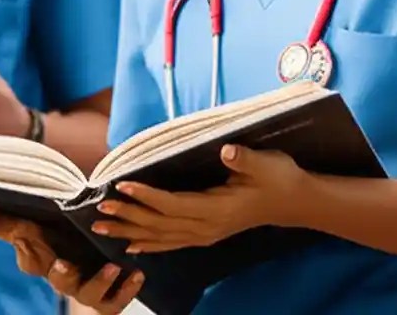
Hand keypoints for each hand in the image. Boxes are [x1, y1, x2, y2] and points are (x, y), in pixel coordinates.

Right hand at [0, 208, 143, 313]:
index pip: (30, 260)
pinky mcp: (109, 300)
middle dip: (63, 275)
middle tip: (66, 264)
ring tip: (113, 266)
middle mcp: (64, 278)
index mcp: (44, 262)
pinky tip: (137, 274)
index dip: (28, 250)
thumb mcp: (33, 230)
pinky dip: (128, 290)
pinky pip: (117, 302)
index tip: (27, 237)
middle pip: (60, 281)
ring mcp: (87, 291)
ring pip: (90, 294)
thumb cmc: (58, 244)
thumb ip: (5, 223)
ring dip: (101, 282)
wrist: (90, 263)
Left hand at [92, 144, 307, 253]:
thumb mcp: (266, 164)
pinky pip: (172, 243)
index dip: (147, 196)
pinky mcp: (206, 235)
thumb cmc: (279, 178)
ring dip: (130, 232)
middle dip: (128, 216)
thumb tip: (228, 150)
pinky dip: (149, 244)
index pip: (174, 204)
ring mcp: (206, 234)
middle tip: (99, 210)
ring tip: (101, 228)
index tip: (122, 185)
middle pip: (160, 224)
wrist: (296, 203)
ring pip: (161, 237)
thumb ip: (245, 159)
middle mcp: (207, 227)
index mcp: (217, 209)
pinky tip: (131, 246)